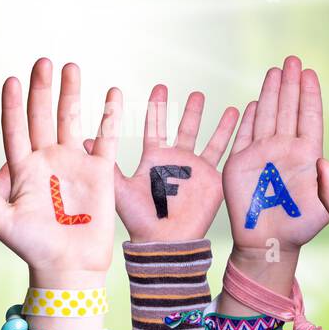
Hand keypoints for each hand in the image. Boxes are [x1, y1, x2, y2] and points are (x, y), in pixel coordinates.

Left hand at [0, 59, 119, 288]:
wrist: (68, 268)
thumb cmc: (33, 249)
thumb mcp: (0, 222)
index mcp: (22, 168)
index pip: (15, 128)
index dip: (12, 105)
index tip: (11, 80)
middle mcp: (47, 159)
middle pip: (42, 115)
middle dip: (42, 88)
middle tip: (42, 61)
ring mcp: (74, 162)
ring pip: (72, 118)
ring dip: (71, 93)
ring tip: (70, 67)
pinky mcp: (100, 171)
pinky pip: (106, 136)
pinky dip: (109, 115)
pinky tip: (112, 94)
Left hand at [90, 85, 237, 242]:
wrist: (164, 243)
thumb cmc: (139, 219)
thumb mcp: (120, 189)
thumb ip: (107, 164)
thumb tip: (83, 140)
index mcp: (154, 159)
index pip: (156, 126)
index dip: (158, 107)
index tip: (161, 86)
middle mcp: (176, 161)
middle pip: (186, 129)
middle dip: (192, 112)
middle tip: (197, 93)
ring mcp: (196, 170)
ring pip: (210, 140)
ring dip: (220, 123)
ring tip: (231, 107)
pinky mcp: (212, 180)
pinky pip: (227, 155)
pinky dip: (237, 138)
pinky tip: (245, 125)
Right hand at [221, 56, 328, 283]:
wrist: (269, 243)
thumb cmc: (300, 227)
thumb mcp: (328, 207)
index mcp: (305, 153)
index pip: (308, 117)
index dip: (308, 95)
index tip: (310, 73)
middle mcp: (284, 148)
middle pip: (287, 109)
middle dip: (289, 84)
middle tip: (293, 59)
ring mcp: (261, 153)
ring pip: (266, 115)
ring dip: (270, 93)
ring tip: (275, 70)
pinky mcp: (240, 162)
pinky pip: (244, 135)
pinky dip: (247, 118)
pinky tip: (253, 101)